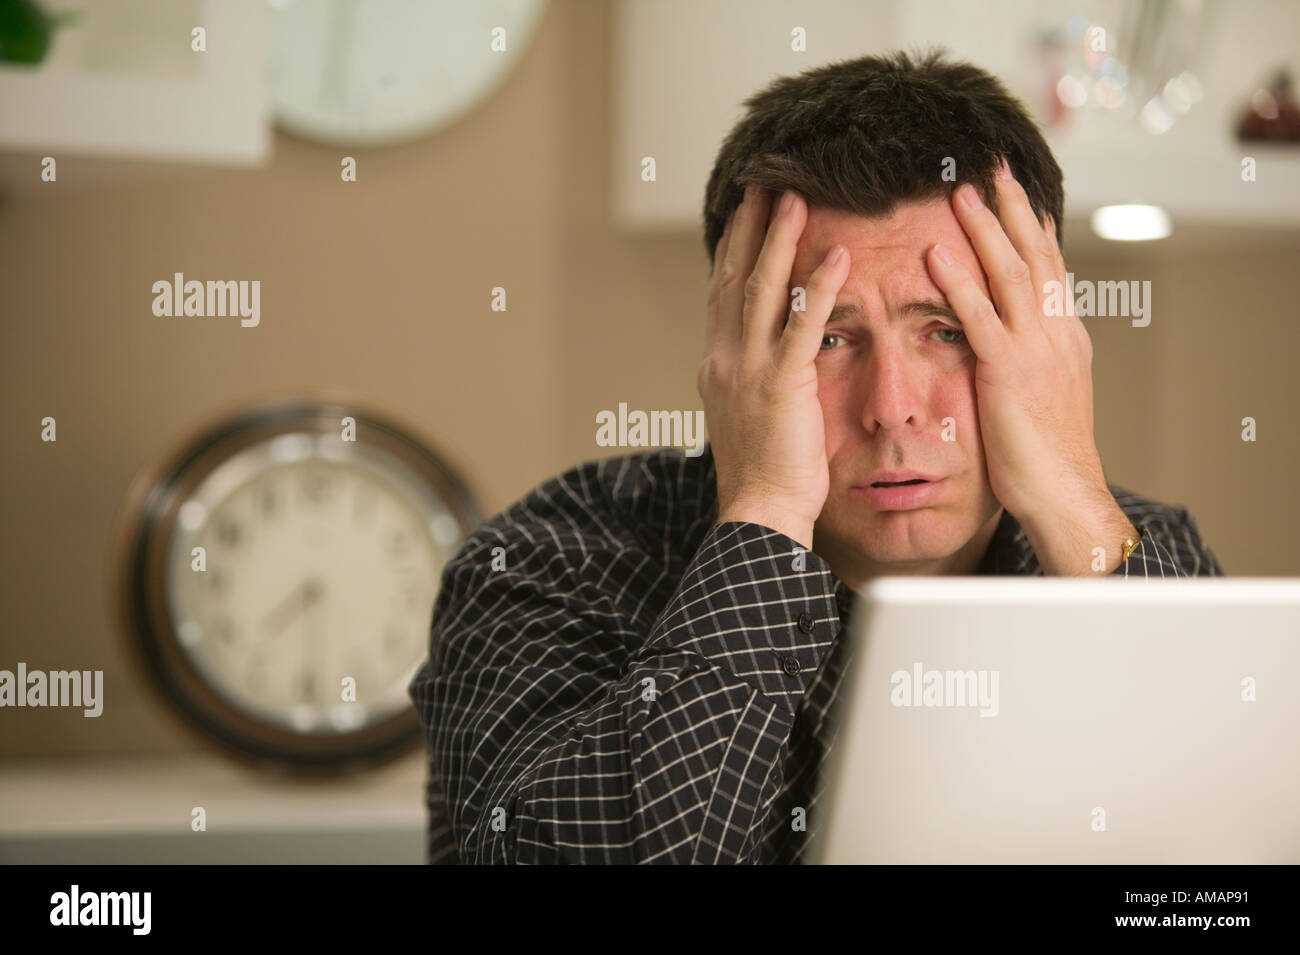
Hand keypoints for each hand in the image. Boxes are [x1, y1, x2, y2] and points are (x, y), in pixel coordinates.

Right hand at [698, 184, 850, 548]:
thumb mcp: (748, 415)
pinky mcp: (782, 385)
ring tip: (798, 199)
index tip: (743, 210)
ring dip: (780, 239)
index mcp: (718, 364)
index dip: (732, 247)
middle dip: (749, 226)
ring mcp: (749, 369)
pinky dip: (819, 287)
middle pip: (736, 277)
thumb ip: (753, 377)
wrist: (759, 512)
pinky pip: (802, 325)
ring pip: (763, 290)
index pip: (723, 292)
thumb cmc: (762, 474)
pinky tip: (838, 256)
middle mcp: (726, 359)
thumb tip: (765, 355)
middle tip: (763, 181)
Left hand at [924, 159, 1107, 524]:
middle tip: (992, 166)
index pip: (1050, 268)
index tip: (1016, 191)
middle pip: (1036, 255)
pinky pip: (980, 317)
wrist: (1065, 494)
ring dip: (986, 228)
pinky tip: (939, 253)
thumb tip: (1014, 339)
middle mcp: (1056, 333)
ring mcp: (1036, 350)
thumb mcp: (1043, 395)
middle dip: (1013, 208)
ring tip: (961, 191)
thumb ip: (1029, 358)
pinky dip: (961, 281)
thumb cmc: (1047, 457)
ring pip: (1012, 273)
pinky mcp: (1009, 373)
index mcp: (1065, 338)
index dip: (1032, 226)